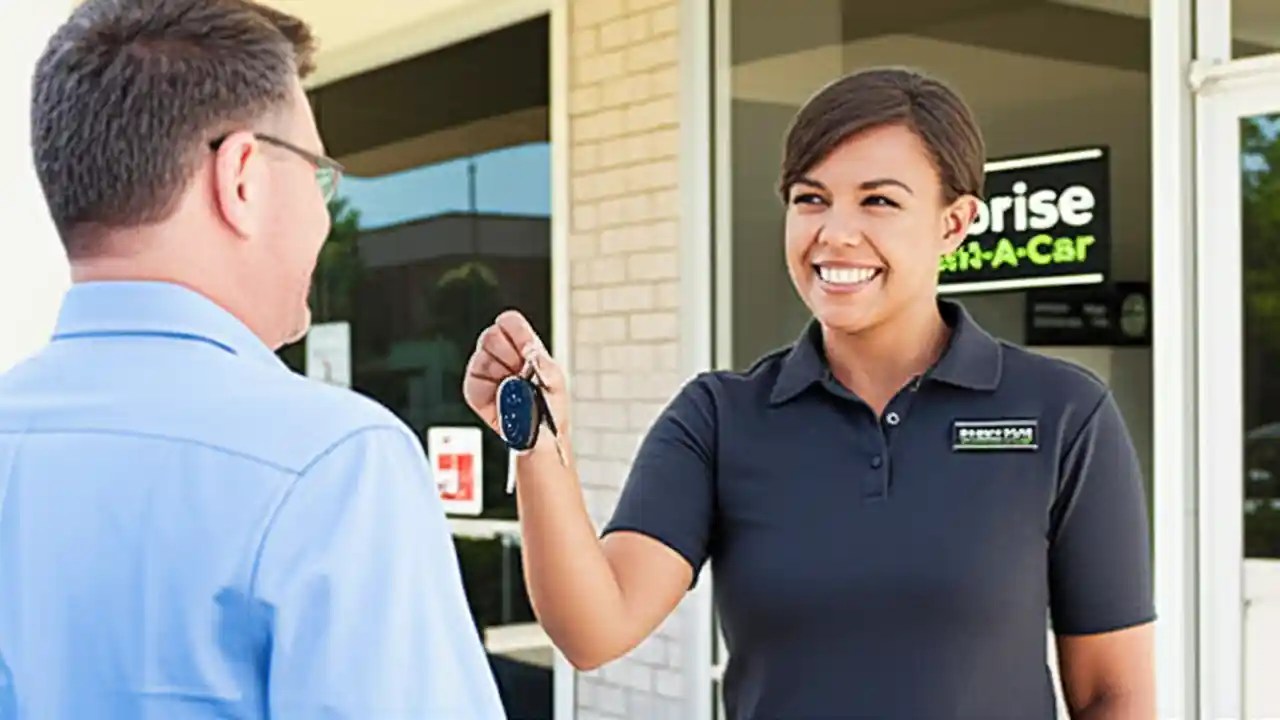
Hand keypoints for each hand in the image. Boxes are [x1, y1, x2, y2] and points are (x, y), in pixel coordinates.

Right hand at [464, 310, 570, 439]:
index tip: (524, 347)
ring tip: (512, 388)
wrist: (539, 437)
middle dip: (507, 355)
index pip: (509, 322)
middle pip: (491, 335)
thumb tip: (528, 347)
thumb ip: (540, 359)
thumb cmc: (551, 409)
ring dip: (499, 374)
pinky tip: (501, 397)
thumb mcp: (555, 379)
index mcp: (524, 347)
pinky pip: (473, 381)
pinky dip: (488, 390)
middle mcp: (503, 356)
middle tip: (520, 373)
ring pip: (481, 356)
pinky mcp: (474, 389)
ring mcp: (487, 371)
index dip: (514, 331)